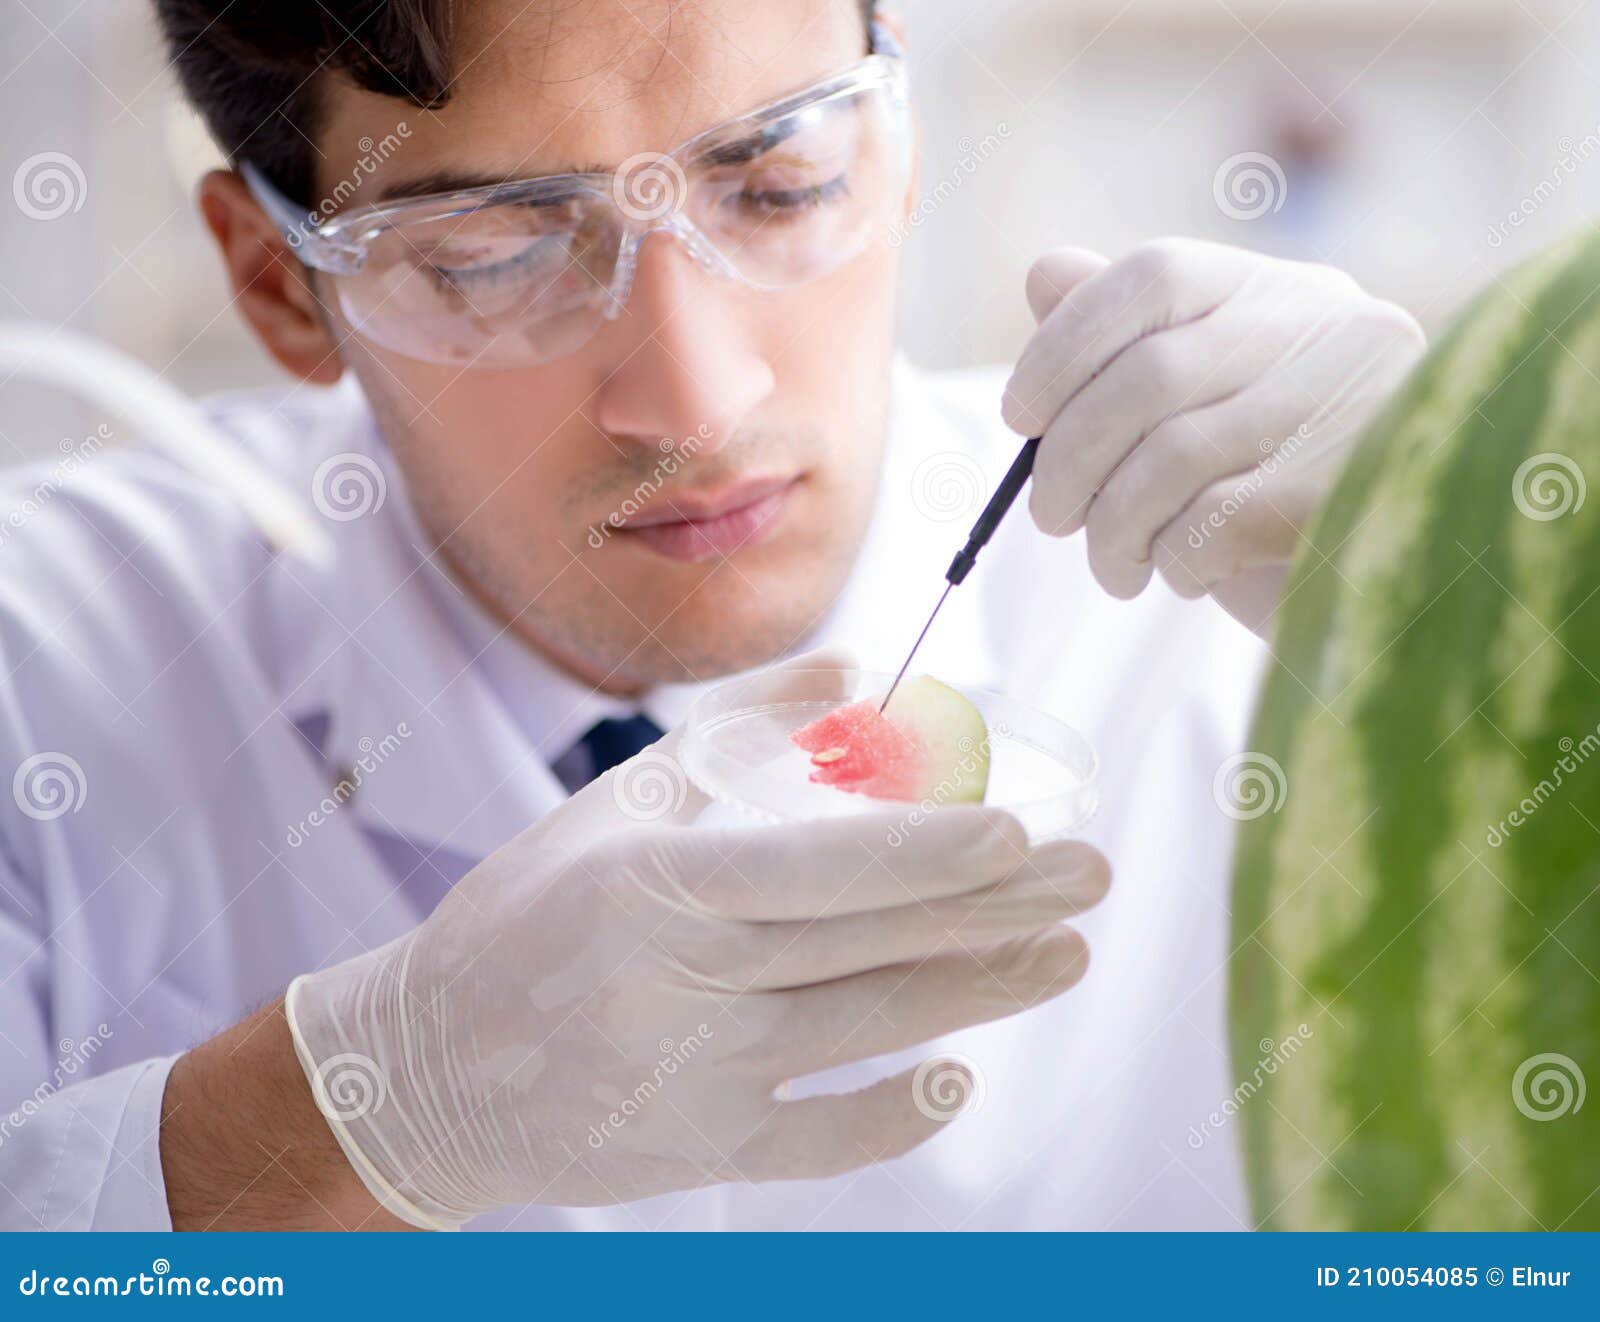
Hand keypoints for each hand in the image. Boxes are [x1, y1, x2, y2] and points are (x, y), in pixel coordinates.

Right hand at [285, 650, 1109, 1227]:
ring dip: (976, 995)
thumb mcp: (613, 806)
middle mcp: (672, 984)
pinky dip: (894, 1109)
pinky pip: (820, 1136)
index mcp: (649, 885)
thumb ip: (734, 730)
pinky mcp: (694, 1150)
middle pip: (866, 944)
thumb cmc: (529, 914)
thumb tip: (853, 669)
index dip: (925, 854)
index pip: (815, 868)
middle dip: (994, 910)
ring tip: (1064, 955)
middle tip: (1090, 877)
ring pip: (863, 1031)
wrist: (428, 1068)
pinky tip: (959, 1076)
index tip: (1021, 833)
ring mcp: (688, 1078)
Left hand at [1002, 239, 1425, 633]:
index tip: (1021, 417)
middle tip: (1052, 517)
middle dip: (1071, 460)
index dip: (1063, 346)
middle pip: (1149, 378)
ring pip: (1173, 457)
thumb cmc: (1268, 495)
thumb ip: (1126, 343)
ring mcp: (1354, 405)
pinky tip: (1181, 576)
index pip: (1153, 274)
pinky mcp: (1352, 492)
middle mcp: (1331, 328)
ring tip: (1113, 564)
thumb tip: (1045, 273)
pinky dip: (1172, 559)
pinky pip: (1214, 523)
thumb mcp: (1195, 413)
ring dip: (1113, 527)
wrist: (1376, 592)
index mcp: (1281, 292)